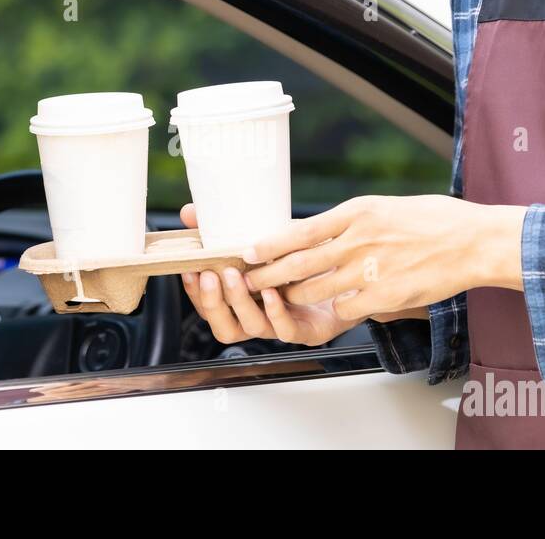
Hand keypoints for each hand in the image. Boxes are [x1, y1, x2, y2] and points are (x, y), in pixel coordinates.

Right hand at [178, 203, 362, 345]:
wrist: (355, 270)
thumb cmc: (308, 257)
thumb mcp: (266, 238)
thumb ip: (227, 229)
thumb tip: (188, 213)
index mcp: (247, 301)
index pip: (211, 307)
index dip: (196, 293)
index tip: (189, 270)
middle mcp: (262, 318)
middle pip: (225, 326)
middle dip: (213, 301)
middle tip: (210, 275)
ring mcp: (284, 326)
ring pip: (252, 328)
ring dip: (240, 303)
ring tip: (235, 277)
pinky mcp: (311, 331)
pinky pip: (287, 331)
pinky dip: (276, 312)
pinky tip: (272, 293)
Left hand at [241, 195, 526, 320]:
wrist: (474, 242)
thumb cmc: (435, 220)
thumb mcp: (386, 207)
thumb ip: (352, 221)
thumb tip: (321, 232)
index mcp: (357, 212)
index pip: (300, 230)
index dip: (270, 244)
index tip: (248, 251)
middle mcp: (358, 239)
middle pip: (300, 263)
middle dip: (269, 276)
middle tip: (248, 282)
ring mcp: (370, 270)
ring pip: (316, 291)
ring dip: (296, 298)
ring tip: (284, 300)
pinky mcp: (384, 296)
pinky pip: (347, 310)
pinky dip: (339, 311)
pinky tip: (339, 309)